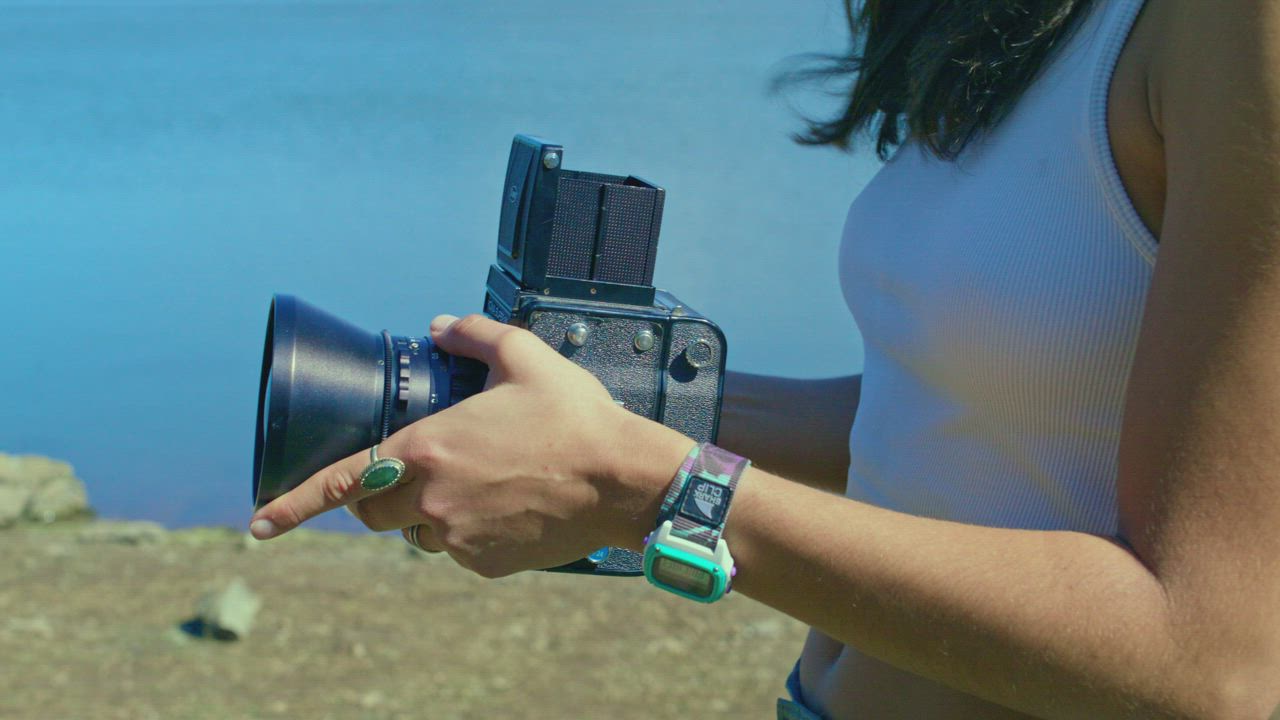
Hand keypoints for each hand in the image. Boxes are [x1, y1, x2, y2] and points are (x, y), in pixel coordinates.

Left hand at [248, 313, 692, 577]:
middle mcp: (431, 499)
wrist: (622, 478)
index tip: (258, 522)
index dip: (293, 504)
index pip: (341, 483)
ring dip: (431, 511)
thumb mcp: (525, 358)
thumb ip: (473, 335)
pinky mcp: (485, 563)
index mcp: (428, 447)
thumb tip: (440, 327)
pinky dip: (470, 532)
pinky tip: (509, 506)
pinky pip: (458, 550)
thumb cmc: (574, 416)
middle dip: (383, 493)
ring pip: (419, 532)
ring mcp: (457, 536)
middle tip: (420, 469)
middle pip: (375, 510)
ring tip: (486, 481)